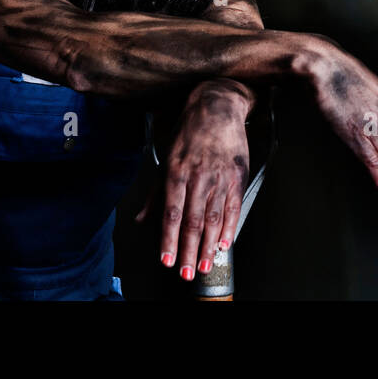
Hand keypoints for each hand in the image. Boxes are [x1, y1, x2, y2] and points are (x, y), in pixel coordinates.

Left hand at [137, 80, 251, 281]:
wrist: (218, 105)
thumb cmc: (190, 131)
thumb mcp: (166, 158)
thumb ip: (155, 193)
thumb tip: (141, 219)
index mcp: (176, 172)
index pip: (171, 214)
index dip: (169, 240)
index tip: (167, 260)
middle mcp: (198, 176)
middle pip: (193, 221)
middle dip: (190, 250)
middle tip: (188, 273)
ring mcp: (219, 176)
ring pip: (214, 217)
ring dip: (210, 245)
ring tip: (206, 264)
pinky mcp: (237, 175)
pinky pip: (234, 206)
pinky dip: (230, 227)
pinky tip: (225, 242)